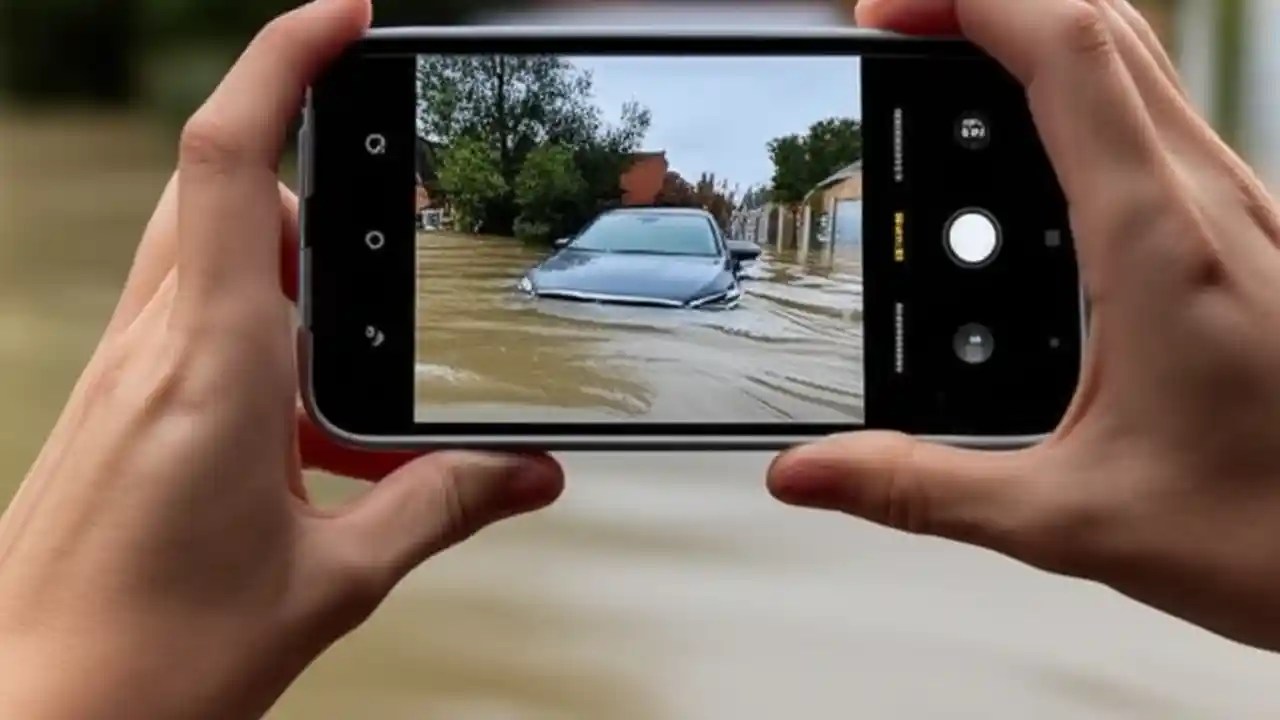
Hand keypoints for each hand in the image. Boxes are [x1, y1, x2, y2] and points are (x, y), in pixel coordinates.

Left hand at [0, 1, 563, 717]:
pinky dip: (255, 310)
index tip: (347, 16)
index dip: (283, 60)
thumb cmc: (154, 662)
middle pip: (225, 184)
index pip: (235, 157)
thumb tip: (531, 473)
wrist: (31, 719)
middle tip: (397, 208)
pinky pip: (187, 309)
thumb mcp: (334, 581)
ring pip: (204, 241)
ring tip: (362, 316)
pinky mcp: (115, 405)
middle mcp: (153, 346)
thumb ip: (440, 507)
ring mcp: (123, 371)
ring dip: (287, 242)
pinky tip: (302, 403)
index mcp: (213, 364)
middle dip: (316, 163)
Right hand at [770, 0, 1279, 650]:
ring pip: (1140, 69)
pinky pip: (1163, 125)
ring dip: (1040, 43)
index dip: (971, 1)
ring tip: (949, 82)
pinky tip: (1038, 175)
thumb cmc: (1277, 534)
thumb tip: (811, 471)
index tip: (890, 6)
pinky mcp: (1258, 237)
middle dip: (990, 4)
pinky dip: (1085, 104)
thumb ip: (923, 489)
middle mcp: (1214, 205)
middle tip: (901, 25)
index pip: (1064, 55)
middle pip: (1103, 28)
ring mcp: (1246, 212)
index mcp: (1159, 247)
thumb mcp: (1071, 520)